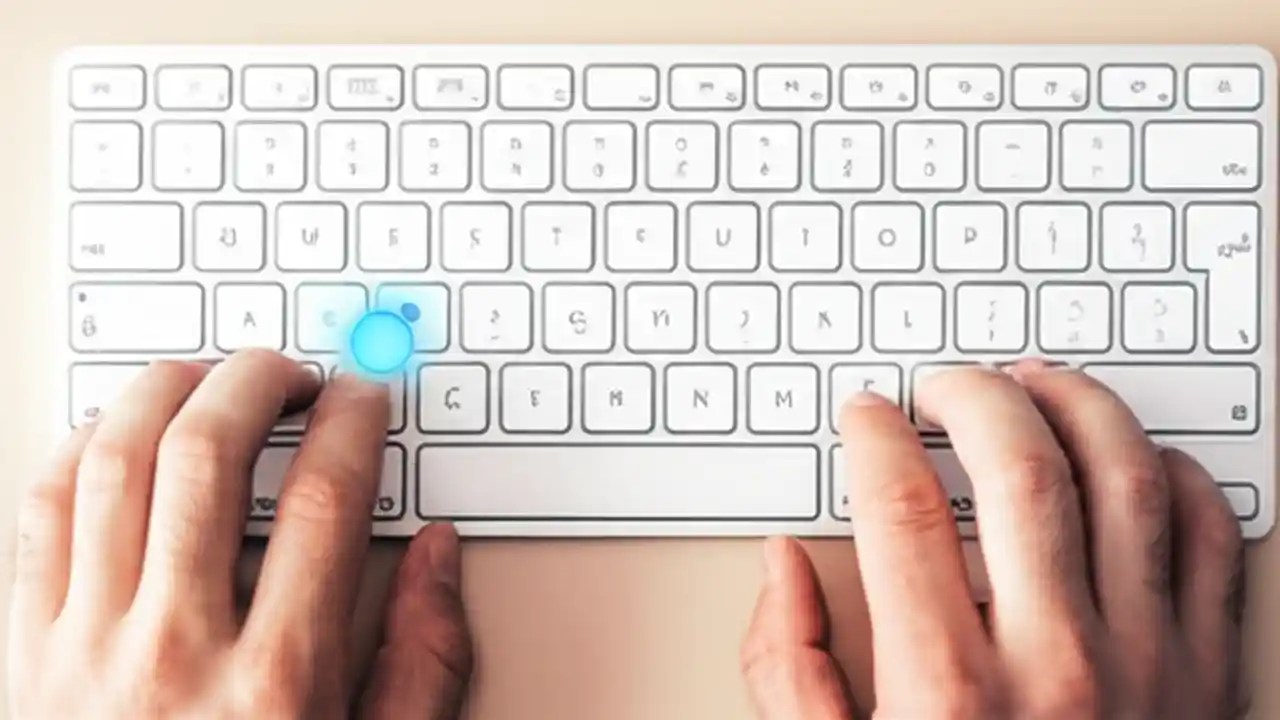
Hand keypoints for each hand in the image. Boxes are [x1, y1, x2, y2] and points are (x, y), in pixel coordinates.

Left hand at [9, 350, 472, 718]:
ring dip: (167, 390)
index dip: (357, 423)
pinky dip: (82, 445)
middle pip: (209, 454)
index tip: (367, 401)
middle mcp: (175, 651)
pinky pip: (41, 509)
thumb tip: (439, 554)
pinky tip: (121, 432)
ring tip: (209, 378)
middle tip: (291, 373)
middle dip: (261, 380)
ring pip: (114, 461)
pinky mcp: (25, 649)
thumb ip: (424, 659)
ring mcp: (86, 646)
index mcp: (276, 684)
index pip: (328, 501)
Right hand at [741, 363, 1244, 718]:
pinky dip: (1174, 475)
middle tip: (940, 386)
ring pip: (1123, 479)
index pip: (899, 507)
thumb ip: (785, 672)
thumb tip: (781, 568)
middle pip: (1016, 468)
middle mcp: (1054, 665)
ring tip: (1033, 382)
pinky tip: (1130, 455)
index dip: (873, 437)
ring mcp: (1144, 664)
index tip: (865, 417)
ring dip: (1076, 405)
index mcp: (946, 692)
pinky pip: (1206, 538)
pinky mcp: (1204, 674)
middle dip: (968, 396)